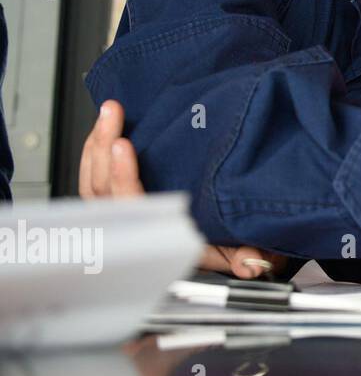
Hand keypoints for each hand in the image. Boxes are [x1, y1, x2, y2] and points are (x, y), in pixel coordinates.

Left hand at [79, 100, 287, 278]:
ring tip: (109, 111)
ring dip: (98, 144)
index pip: (131, 207)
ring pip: (95, 183)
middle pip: (103, 189)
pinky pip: (96, 180)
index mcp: (162, 238)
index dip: (122, 178)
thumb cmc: (235, 244)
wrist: (234, 248)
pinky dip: (96, 152)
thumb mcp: (247, 250)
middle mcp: (138, 227)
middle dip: (104, 147)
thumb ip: (250, 257)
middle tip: (113, 112)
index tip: (123, 146)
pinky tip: (104, 129)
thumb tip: (250, 263)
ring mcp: (127, 213)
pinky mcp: (124, 200)